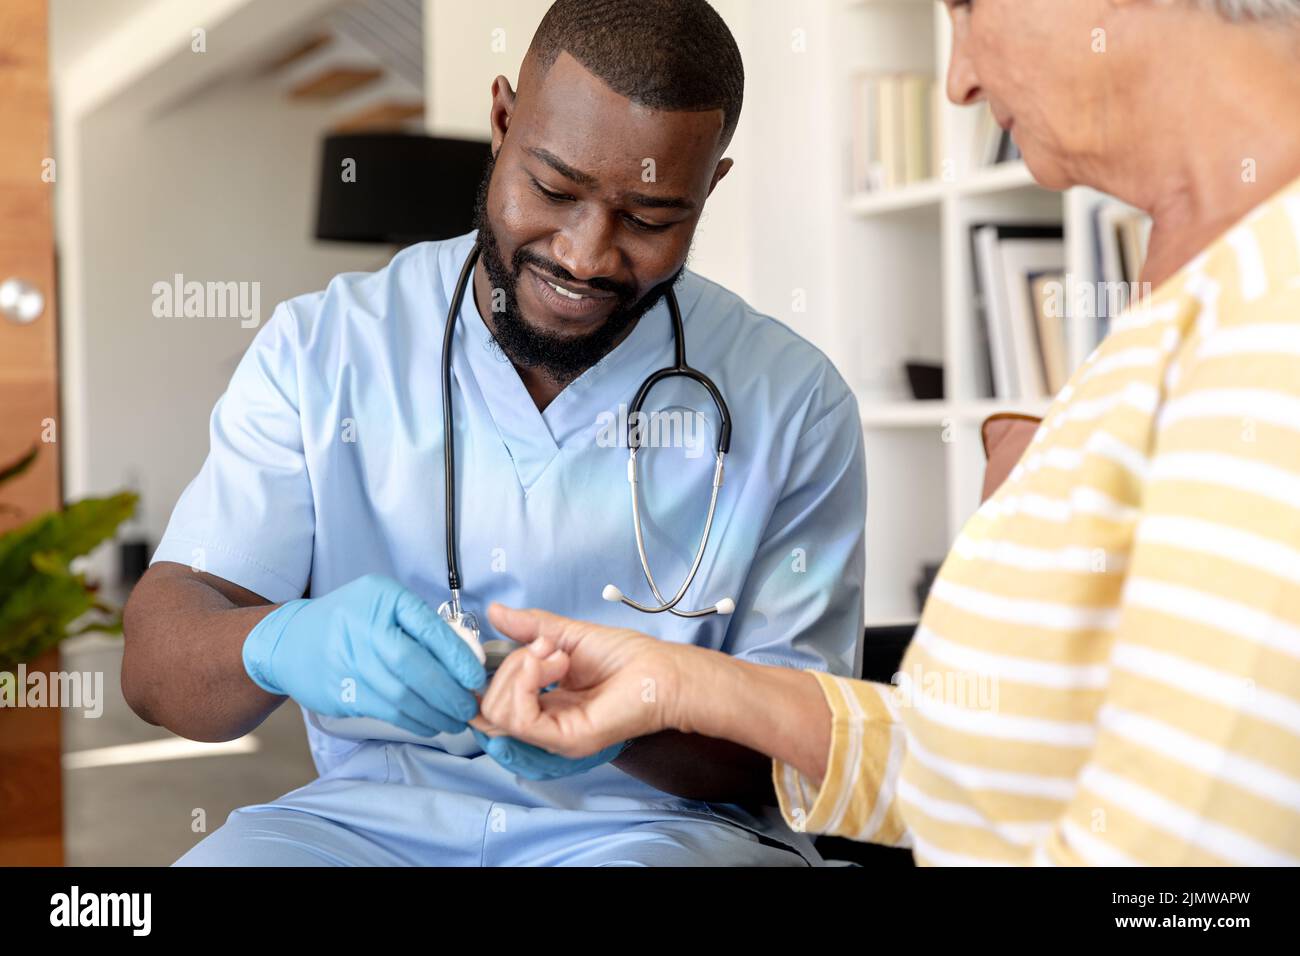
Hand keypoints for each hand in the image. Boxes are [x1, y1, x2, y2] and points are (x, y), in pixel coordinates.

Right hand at [241, 574, 485, 736]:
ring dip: (434, 713)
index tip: (476, 678)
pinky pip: (386, 711)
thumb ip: (422, 626)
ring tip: (455, 719)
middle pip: (414, 666)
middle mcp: (364, 627)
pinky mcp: (340, 691)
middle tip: (469, 706)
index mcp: (383, 599)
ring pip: (401, 695)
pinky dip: (413, 721)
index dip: (457, 658)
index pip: (428, 629)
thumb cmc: (350, 619)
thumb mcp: (385, 603)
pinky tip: (430, 723)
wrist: (290, 640)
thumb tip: (466, 658)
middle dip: (449, 692)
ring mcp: (349, 661)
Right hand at [469, 603, 686, 770]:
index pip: (490, 701)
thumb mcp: (565, 634)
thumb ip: (528, 627)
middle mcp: (543, 725)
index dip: (490, 671)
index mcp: (541, 705)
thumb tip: (495, 612)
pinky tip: (553, 664)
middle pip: (488, 706)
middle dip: (509, 665)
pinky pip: (520, 718)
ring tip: (556, 656)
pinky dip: (526, 681)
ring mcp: (552, 736)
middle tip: (546, 648)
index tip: (513, 644)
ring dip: (520, 669)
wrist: (660, 670)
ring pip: (497, 712)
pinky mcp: (565, 739)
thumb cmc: (626, 657)